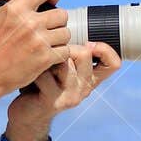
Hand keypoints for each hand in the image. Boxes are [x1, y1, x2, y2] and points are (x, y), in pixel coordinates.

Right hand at [0, 0, 70, 99]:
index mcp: (16, 8)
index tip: (53, 0)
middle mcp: (30, 23)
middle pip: (62, 14)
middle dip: (56, 20)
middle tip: (48, 27)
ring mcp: (39, 41)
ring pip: (66, 33)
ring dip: (59, 38)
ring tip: (47, 43)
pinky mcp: (45, 59)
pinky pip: (65, 51)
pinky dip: (59, 54)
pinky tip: (48, 55)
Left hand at [5, 42, 119, 140]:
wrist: (27, 116)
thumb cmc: (40, 85)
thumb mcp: (59, 68)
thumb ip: (68, 52)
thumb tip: (65, 23)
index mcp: (90, 79)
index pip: (113, 63)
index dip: (104, 49)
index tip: (86, 44)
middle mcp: (85, 89)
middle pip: (84, 53)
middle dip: (63, 46)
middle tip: (48, 53)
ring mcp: (71, 96)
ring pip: (65, 61)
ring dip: (47, 57)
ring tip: (37, 63)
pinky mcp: (54, 101)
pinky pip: (45, 72)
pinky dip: (34, 68)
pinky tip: (29, 74)